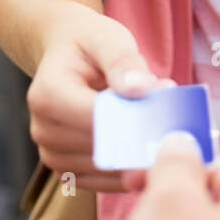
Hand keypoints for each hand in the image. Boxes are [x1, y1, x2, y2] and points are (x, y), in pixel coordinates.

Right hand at [27, 3, 175, 192]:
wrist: (66, 54)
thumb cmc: (89, 43)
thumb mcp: (107, 37)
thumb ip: (123, 61)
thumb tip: (140, 89)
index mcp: (47, 95)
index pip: (95, 118)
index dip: (134, 116)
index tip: (168, 106)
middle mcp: (43, 130)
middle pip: (101, 147)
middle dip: (141, 135)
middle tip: (175, 120)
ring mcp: (52, 155)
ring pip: (106, 169)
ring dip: (138, 154)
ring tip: (162, 127)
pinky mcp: (67, 171)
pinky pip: (104, 182)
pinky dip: (131, 169)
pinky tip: (150, 148)